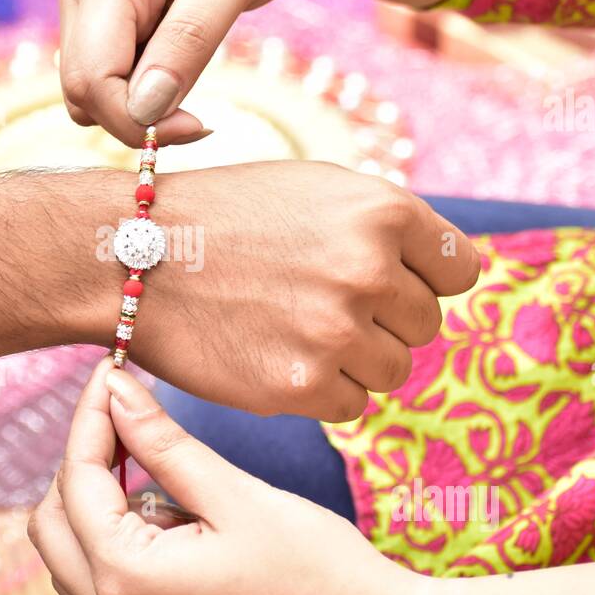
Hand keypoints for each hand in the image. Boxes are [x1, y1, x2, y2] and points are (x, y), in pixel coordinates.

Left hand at [28, 359, 421, 594]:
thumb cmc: (318, 570)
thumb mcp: (235, 494)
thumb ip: (163, 442)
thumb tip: (113, 389)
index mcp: (129, 578)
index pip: (76, 479)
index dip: (89, 418)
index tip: (108, 372)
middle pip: (51, 522)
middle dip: (81, 463)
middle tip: (129, 419)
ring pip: (70, 555)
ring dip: (96, 503)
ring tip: (159, 465)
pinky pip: (103, 582)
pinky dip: (118, 537)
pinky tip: (175, 511)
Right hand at [57, 0, 475, 147]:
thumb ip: (191, 37)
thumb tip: (146, 107)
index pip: (93, 79)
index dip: (138, 120)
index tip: (198, 128)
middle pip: (82, 92)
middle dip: (137, 119)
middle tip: (199, 120)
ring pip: (87, 91)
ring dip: (136, 108)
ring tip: (191, 81)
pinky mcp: (99, 14)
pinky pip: (102, 76)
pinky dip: (137, 91)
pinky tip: (178, 68)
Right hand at [112, 161, 479, 421]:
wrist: (133, 254)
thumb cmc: (226, 217)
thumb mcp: (316, 189)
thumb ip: (386, 227)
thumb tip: (447, 274)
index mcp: (382, 211)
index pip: (461, 270)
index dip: (424, 277)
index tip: (386, 279)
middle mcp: (368, 271)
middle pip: (426, 325)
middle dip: (384, 320)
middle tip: (319, 304)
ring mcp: (335, 333)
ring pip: (393, 371)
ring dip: (356, 360)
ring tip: (296, 330)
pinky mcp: (301, 387)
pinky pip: (351, 405)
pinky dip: (321, 391)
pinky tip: (277, 357)